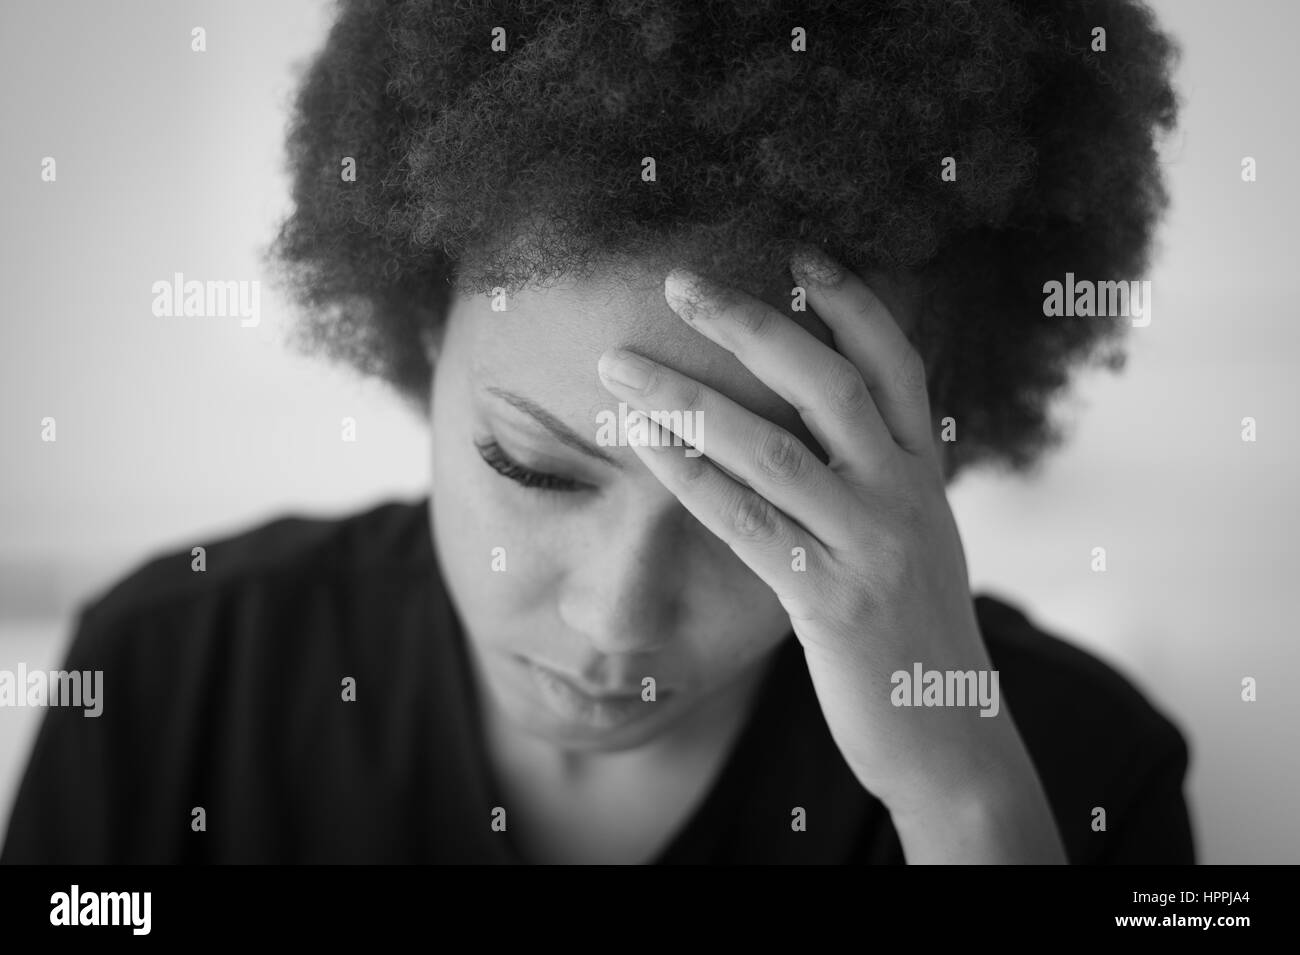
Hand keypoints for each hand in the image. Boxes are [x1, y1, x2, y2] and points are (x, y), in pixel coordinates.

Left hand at [595, 247, 1065, 862]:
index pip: (899, 363)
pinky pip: (747, 524)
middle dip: (752, 324)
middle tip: (678, 283)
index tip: (797, 252)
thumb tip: (808, 421)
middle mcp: (905, 497)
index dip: (850, 302)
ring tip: (620, 366)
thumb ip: (875, 475)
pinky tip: (643, 441)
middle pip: (829, 384)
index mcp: (926, 473)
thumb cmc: (912, 632)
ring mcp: (871, 548)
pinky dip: (690, 475)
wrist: (948, 735)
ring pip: (772, 450)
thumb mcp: (913, 537)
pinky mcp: (831, 604)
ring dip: (687, 398)